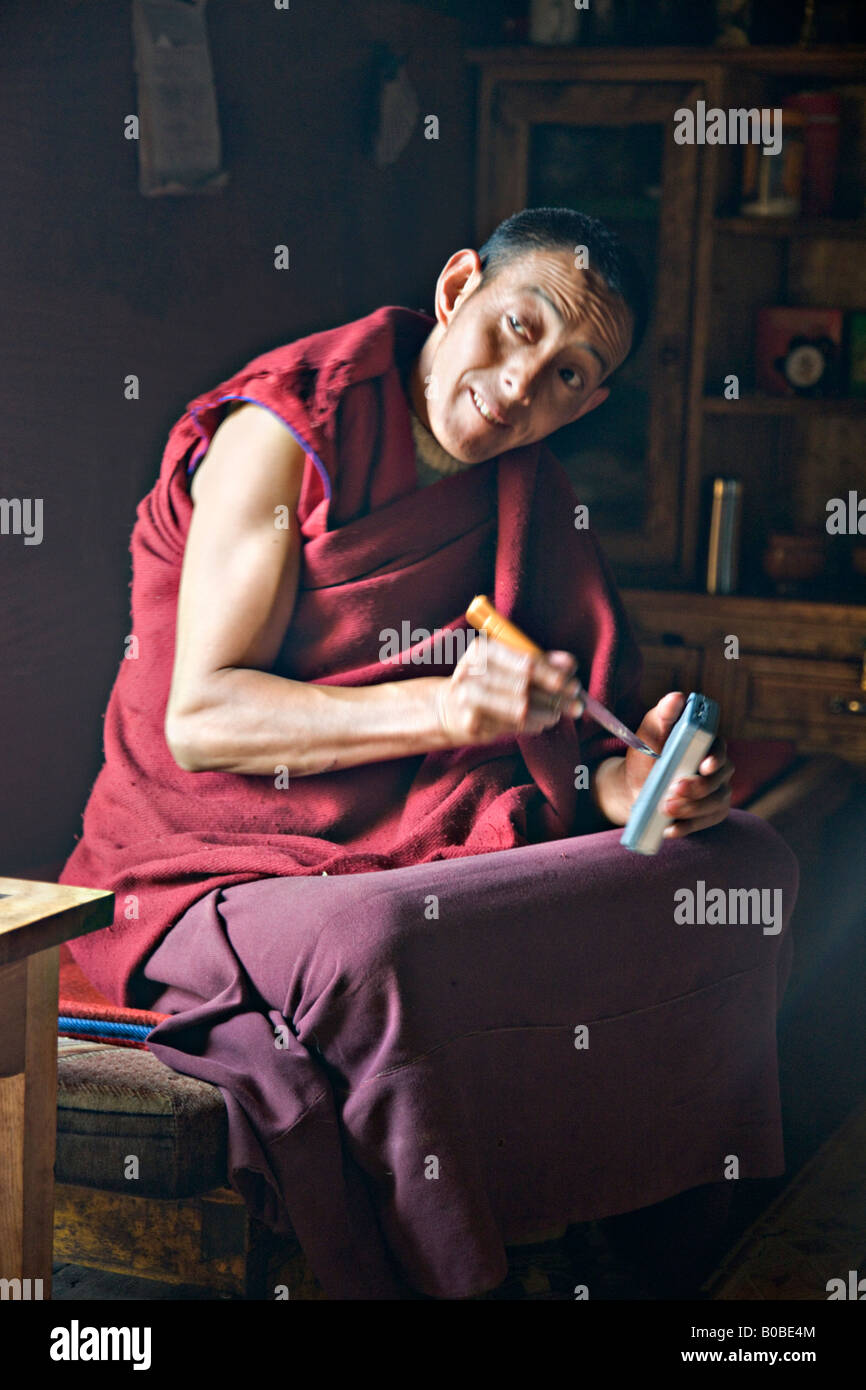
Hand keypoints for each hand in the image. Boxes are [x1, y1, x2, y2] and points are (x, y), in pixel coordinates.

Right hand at [436, 639, 584, 745]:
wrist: (449, 707)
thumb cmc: (487, 681)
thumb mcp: (509, 663)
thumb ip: (540, 660)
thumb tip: (570, 664)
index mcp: (482, 650)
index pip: (526, 663)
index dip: (553, 675)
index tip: (574, 684)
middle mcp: (472, 672)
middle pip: (524, 686)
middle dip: (555, 697)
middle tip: (576, 705)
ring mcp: (468, 699)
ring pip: (521, 709)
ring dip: (547, 713)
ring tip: (558, 714)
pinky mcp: (471, 723)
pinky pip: (513, 726)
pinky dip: (533, 725)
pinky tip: (539, 722)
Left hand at [626, 691, 734, 838]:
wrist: (635, 788)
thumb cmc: (645, 757)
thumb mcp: (648, 734)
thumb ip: (662, 716)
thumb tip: (677, 698)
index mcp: (704, 744)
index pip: (719, 748)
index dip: (716, 758)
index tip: (704, 766)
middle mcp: (717, 768)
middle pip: (720, 779)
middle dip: (699, 787)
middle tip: (673, 790)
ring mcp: (716, 792)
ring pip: (717, 802)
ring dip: (693, 808)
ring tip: (666, 809)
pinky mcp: (710, 813)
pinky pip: (708, 822)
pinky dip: (689, 827)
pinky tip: (670, 829)